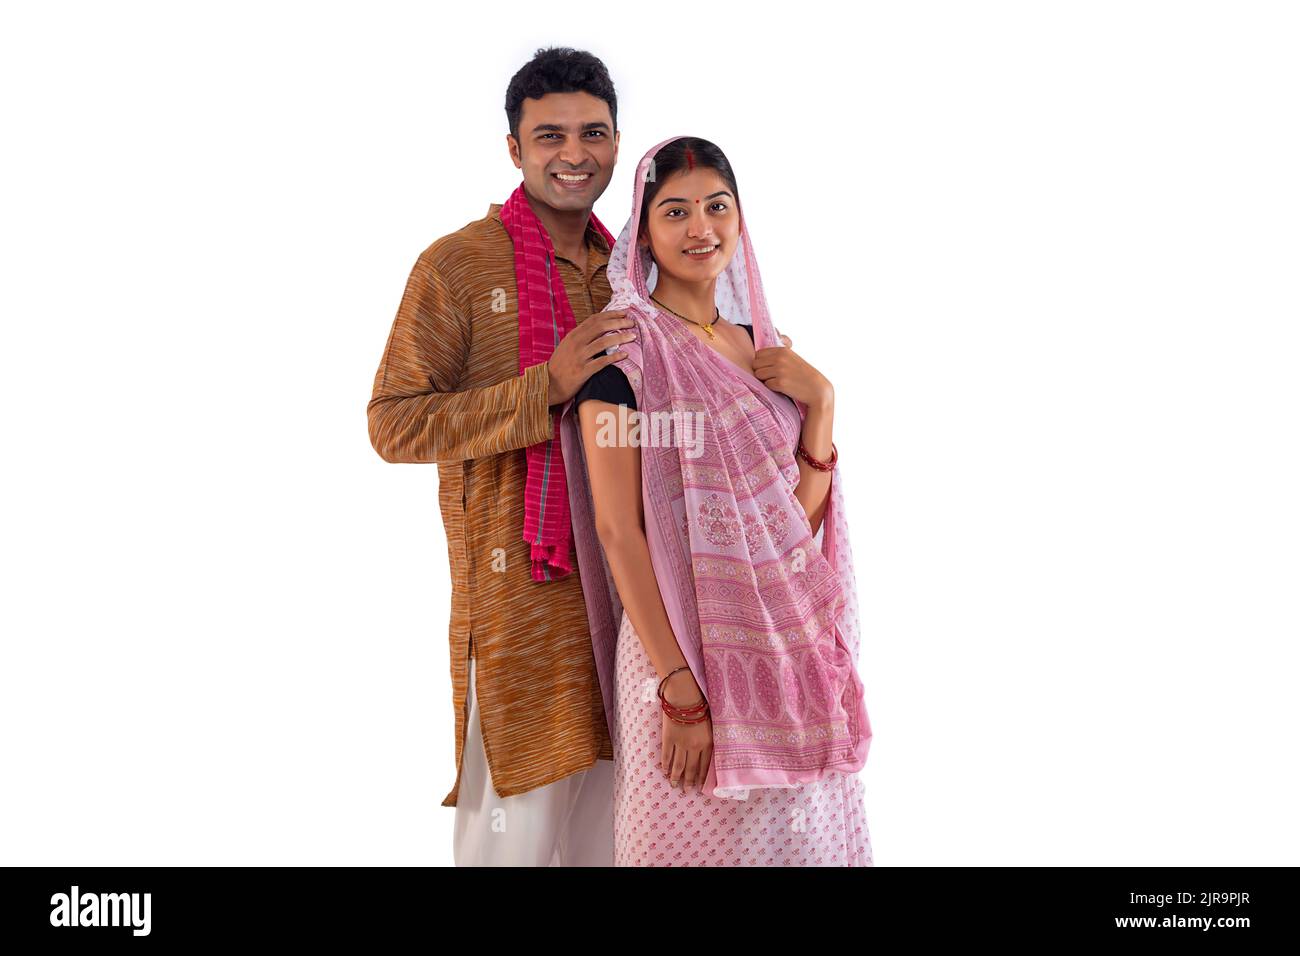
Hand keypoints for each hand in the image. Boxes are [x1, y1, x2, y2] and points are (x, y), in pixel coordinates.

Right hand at [546, 310, 634, 405]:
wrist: (548, 384)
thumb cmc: (560, 365)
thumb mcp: (567, 346)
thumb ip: (581, 338)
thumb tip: (599, 330)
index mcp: (573, 335)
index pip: (594, 319)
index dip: (610, 314)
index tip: (624, 312)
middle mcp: (576, 343)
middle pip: (601, 327)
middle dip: (618, 322)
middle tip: (632, 322)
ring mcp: (580, 357)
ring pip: (604, 342)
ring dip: (620, 337)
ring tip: (633, 336)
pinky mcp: (583, 371)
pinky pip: (602, 362)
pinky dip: (615, 357)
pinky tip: (625, 355)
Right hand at [660, 669, 711, 793]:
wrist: (684, 696)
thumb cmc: (701, 706)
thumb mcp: (712, 723)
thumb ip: (710, 737)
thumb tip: (711, 749)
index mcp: (707, 743)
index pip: (704, 766)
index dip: (700, 778)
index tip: (698, 787)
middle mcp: (694, 747)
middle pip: (691, 768)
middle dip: (688, 781)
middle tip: (686, 791)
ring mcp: (680, 743)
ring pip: (678, 765)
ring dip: (676, 777)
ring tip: (674, 784)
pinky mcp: (668, 738)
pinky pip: (666, 755)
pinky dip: (665, 765)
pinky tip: (665, 771)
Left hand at [751, 338, 831, 408]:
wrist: (817, 389)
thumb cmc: (803, 374)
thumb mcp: (791, 358)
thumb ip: (777, 355)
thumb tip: (757, 354)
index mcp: (782, 350)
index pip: (758, 354)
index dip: (761, 362)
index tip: (769, 368)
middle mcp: (780, 358)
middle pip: (756, 364)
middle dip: (761, 371)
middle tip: (772, 376)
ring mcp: (780, 370)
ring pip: (758, 374)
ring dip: (765, 379)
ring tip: (777, 381)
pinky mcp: (780, 383)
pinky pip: (766, 385)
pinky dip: (772, 387)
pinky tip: (782, 387)